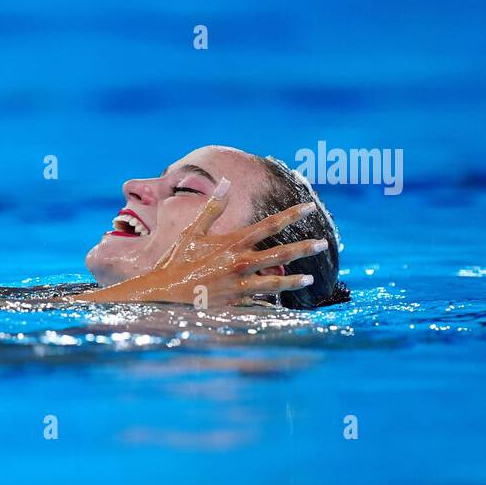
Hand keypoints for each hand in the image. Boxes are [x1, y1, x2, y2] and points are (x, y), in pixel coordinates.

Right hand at [75, 180, 326, 306]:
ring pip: (276, 280)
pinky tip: (283, 302)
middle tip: (323, 244)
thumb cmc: (175, 261)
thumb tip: (226, 183)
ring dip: (294, 279)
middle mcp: (240, 262)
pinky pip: (260, 300)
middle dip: (304, 248)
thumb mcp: (191, 232)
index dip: (292, 215)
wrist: (163, 293)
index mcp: (232, 242)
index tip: (309, 207)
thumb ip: (212, 208)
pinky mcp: (236, 301)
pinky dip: (272, 301)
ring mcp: (240, 284)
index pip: (270, 225)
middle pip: (281, 253)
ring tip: (309, 277)